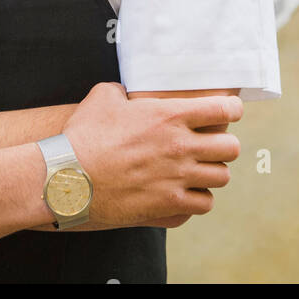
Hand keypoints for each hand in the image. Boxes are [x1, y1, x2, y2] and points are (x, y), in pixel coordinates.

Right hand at [60, 83, 242, 228]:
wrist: (66, 179)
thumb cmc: (82, 136)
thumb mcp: (102, 97)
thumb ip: (122, 91)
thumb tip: (124, 94)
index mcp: (170, 116)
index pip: (224, 109)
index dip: (230, 109)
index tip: (225, 112)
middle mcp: (181, 147)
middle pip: (232, 148)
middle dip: (223, 146)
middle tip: (208, 145)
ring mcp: (177, 179)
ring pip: (222, 178)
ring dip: (211, 173)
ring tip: (196, 171)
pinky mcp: (168, 207)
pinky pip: (203, 205)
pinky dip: (196, 200)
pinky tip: (182, 193)